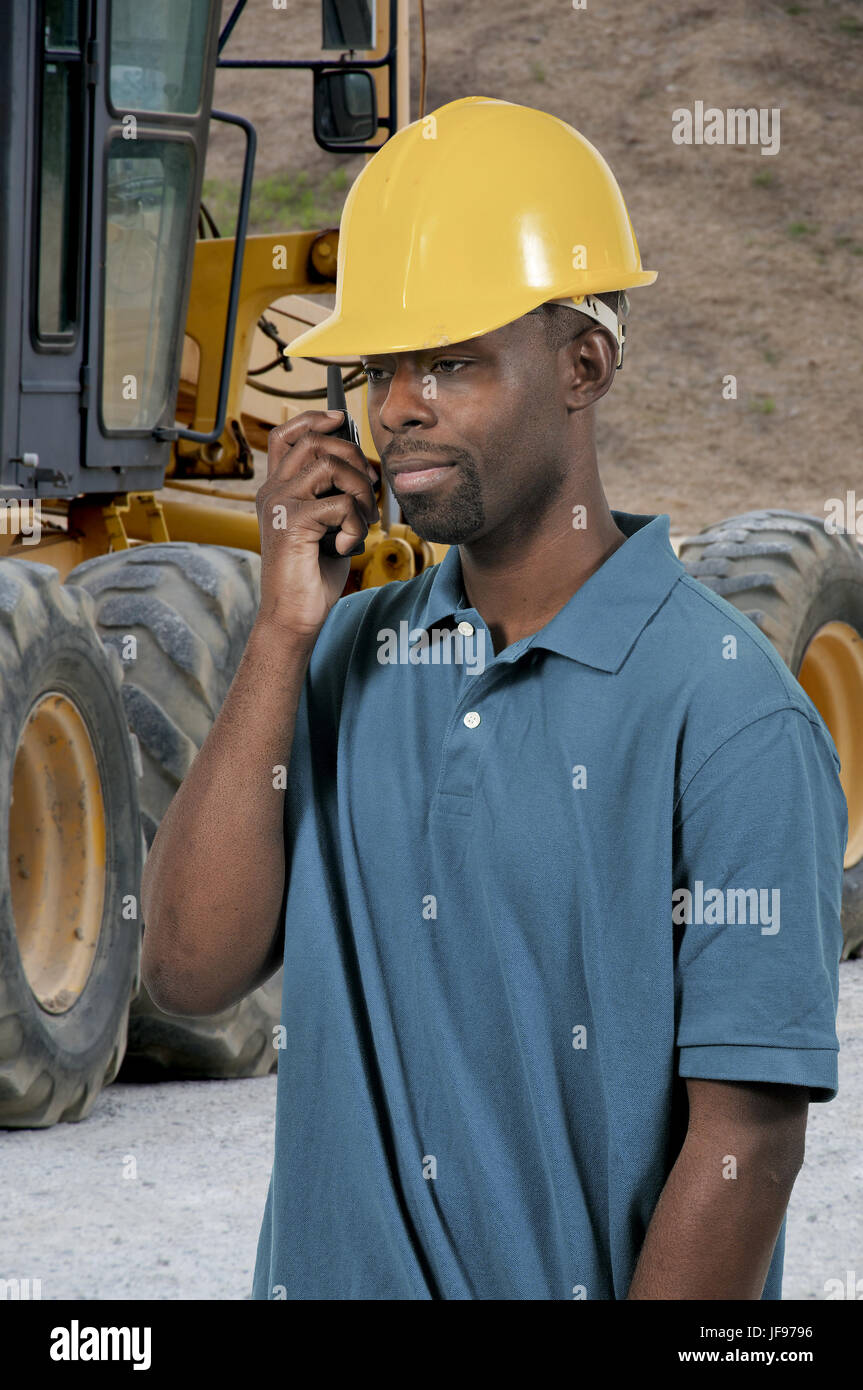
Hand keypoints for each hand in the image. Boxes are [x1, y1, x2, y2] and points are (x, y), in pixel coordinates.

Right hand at [255, 410, 379, 642]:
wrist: (293, 615)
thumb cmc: (312, 574)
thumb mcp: (326, 525)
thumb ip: (333, 494)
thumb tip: (363, 466)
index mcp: (277, 489)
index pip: (286, 434)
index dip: (313, 418)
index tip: (340, 419)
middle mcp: (272, 491)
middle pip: (316, 442)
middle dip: (354, 459)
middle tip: (368, 491)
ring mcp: (279, 505)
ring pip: (331, 466)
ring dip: (361, 492)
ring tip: (361, 521)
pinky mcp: (291, 523)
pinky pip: (340, 504)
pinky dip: (356, 526)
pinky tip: (346, 546)